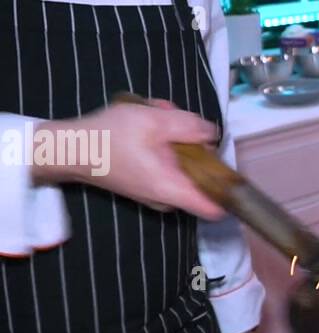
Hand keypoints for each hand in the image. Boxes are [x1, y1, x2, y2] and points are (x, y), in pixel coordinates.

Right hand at [31, 101, 224, 219]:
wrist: (68, 149)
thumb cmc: (110, 137)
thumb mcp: (155, 121)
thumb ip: (192, 127)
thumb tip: (213, 134)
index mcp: (174, 190)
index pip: (217, 208)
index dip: (228, 191)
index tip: (227, 167)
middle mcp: (169, 198)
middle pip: (202, 174)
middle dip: (195, 144)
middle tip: (174, 120)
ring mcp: (158, 192)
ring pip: (184, 164)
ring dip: (175, 137)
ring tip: (154, 115)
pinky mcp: (148, 183)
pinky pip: (168, 164)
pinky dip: (162, 143)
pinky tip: (146, 125)